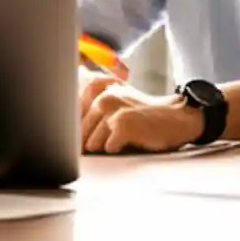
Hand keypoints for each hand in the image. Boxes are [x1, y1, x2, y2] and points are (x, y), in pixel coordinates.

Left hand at [81, 83, 202, 153]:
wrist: (176, 119)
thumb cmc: (144, 116)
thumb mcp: (116, 102)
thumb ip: (89, 107)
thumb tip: (63, 128)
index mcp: (98, 90)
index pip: (71, 119)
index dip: (78, 133)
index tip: (92, 131)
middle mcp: (103, 96)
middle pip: (79, 135)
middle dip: (94, 142)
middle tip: (116, 135)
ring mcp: (113, 109)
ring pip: (91, 144)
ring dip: (107, 146)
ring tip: (124, 136)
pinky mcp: (123, 124)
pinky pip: (108, 148)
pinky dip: (119, 149)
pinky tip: (131, 140)